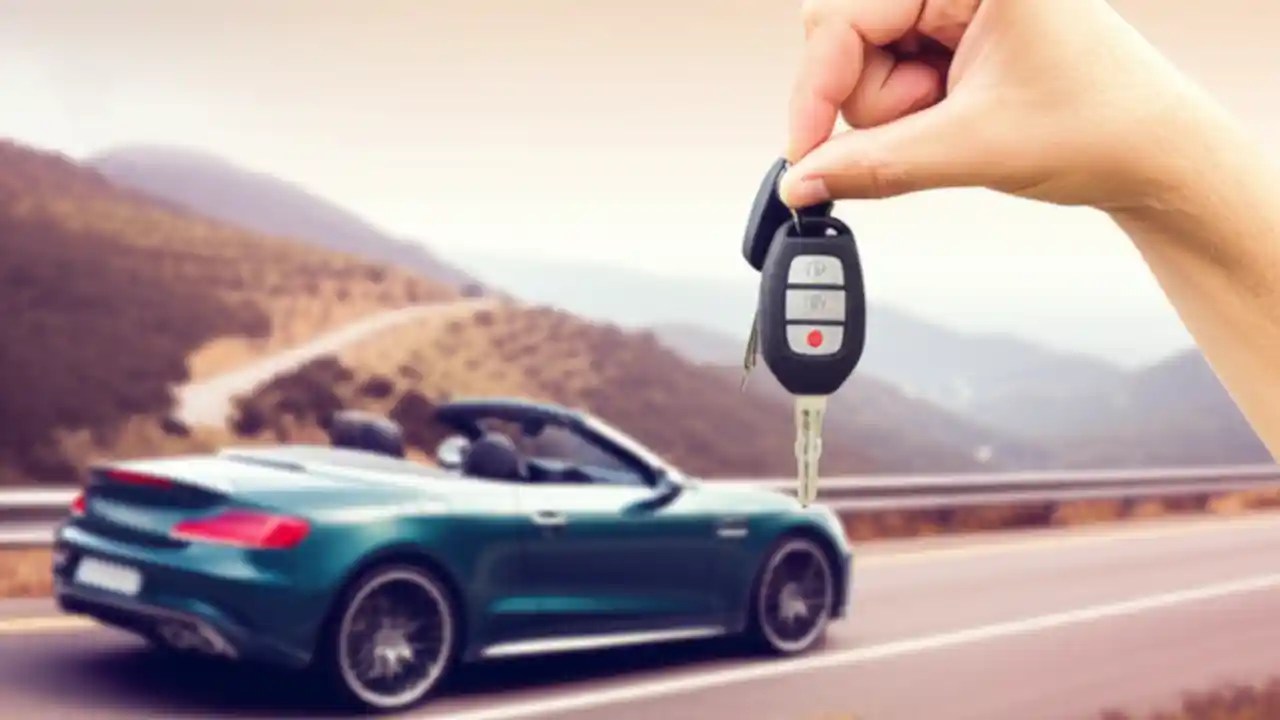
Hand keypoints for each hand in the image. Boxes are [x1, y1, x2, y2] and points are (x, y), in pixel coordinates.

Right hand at [779, 0, 1200, 213]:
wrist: (1156, 156)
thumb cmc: (1105, 125)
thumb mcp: (972, 148)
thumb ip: (874, 164)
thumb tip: (803, 178)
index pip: (844, 16)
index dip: (816, 89)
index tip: (805, 154)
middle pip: (848, 36)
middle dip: (874, 100)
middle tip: (927, 127)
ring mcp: (957, 2)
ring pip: (866, 60)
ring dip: (896, 110)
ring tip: (959, 121)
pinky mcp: (956, 31)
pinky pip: (893, 71)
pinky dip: (909, 109)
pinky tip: (955, 116)